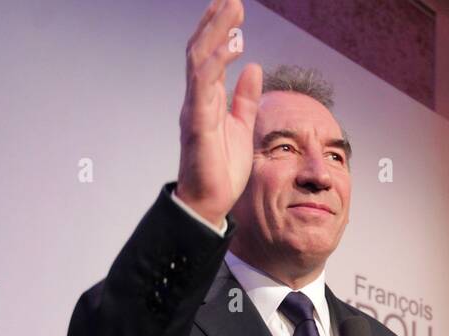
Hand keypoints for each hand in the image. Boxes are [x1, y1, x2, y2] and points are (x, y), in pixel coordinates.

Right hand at [175, 0, 262, 227]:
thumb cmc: (220, 171)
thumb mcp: (241, 126)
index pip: (208, 56)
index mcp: (206, 100)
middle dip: (216, 22)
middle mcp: (197, 100)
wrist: (208, 204)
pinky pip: (203, 87)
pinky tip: (232, 46)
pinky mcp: (197, 124)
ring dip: (216, 33)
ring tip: (233, 10)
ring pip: (199, 61)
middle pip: (201, 50)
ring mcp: (194, 110)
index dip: (217, 30)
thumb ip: (245, 98)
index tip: (231, 7)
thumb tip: (253, 68)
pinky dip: (216, 64)